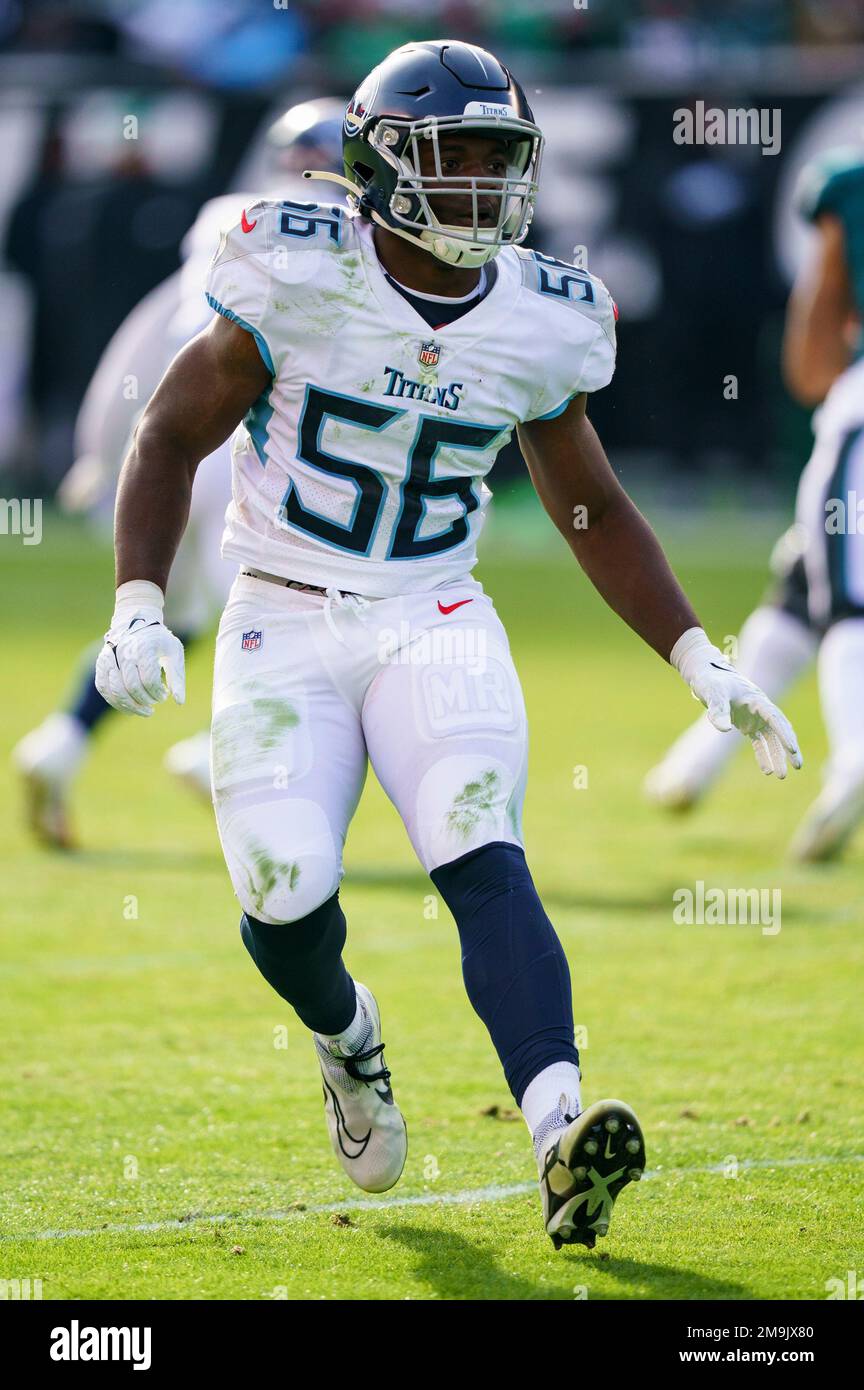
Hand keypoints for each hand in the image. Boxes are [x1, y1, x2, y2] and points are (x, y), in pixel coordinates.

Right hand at [95, 580, 184, 716]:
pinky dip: (115, 701)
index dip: (158, 693)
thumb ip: (177, 676)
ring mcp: (109, 658)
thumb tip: (180, 702)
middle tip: (155, 704)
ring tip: (144, 711)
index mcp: (143, 648)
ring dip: (131, 706)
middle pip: (132, 687)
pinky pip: (104, 688)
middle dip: (146, 701)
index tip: (165, 695)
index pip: (149, 680)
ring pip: (116, 690)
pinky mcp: (101, 664)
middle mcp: (123, 652)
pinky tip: (129, 708)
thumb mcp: (174, 652)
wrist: (136, 621)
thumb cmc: (158, 640)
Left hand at [671, 627, 802, 777]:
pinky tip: (766, 770)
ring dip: (777, 756)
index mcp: (757, 700)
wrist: (705, 673)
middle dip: (789, 748)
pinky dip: (763, 754)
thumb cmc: (711, 681)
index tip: (793, 750)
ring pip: (771, 739)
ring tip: (781, 776)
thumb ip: (718, 710)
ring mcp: (755, 717)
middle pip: (780, 730)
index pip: (776, 719)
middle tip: (798, 766)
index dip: (785, 734)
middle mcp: (761, 709)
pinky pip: (759, 741)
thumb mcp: (713, 693)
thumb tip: (725, 729)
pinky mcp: (748, 723)